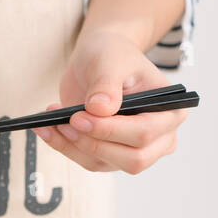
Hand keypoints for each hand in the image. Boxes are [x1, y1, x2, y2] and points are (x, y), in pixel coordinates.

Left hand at [36, 29, 187, 173]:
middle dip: (94, 142)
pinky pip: (86, 161)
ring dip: (73, 146)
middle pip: (131, 158)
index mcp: (170, 112)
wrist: (99, 60)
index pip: (144, 132)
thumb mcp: (110, 59)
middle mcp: (158, 138)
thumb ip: (107, 83)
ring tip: (50, 122)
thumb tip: (100, 109)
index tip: (80, 117)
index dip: (111, 129)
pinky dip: (64, 147)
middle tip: (66, 121)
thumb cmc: (114, 55)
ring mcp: (134, 151)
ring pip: (104, 163)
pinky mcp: (110, 156)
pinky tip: (47, 130)